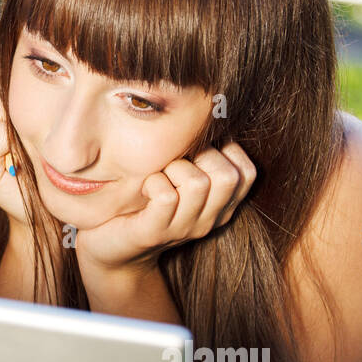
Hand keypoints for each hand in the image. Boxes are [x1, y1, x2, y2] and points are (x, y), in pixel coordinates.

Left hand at [74, 142, 256, 270]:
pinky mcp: (154, 233)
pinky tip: (144, 186)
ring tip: (159, 174)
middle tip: (175, 162)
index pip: (248, 173)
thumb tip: (211, 113)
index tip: (196, 151)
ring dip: (174, 168)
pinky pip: (165, 196)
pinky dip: (153, 182)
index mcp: (221, 207)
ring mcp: (183, 229)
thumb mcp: (179, 180)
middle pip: (228, 176)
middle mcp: (209, 221)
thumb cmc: (145, 203)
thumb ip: (199, 157)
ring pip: (197, 183)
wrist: (112, 249)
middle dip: (199, 157)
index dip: (225, 151)